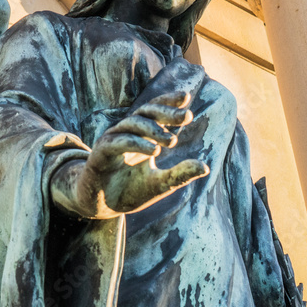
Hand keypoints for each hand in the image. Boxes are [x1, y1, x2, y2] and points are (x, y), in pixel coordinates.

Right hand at [51, 91, 208, 218]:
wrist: (100, 208)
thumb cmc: (128, 192)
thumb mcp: (159, 184)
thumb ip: (180, 174)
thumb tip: (205, 167)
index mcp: (141, 136)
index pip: (155, 112)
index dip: (168, 102)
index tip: (186, 98)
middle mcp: (126, 134)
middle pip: (145, 112)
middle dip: (166, 112)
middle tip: (187, 116)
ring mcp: (112, 141)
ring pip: (132, 123)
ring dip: (153, 129)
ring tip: (172, 141)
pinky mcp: (100, 153)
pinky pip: (119, 142)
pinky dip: (137, 143)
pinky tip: (154, 151)